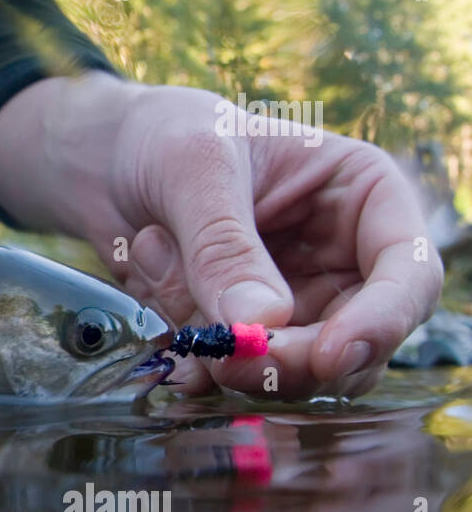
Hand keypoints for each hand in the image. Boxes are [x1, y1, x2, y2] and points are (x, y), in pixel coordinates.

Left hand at [0, 74, 442, 398]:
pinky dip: (186, 352)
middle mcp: (342, 262)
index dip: (381, 323)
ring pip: (289, 372)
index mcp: (363, 199)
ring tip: (153, 259)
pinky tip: (146, 289)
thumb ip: (225, 246)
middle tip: (223, 354)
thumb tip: (263, 325)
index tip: (328, 357)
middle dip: (287, 360)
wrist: (104, 161)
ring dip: (216, 342)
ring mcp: (293, 306)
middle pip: (353, 346)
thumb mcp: (195, 171)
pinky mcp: (241, 337)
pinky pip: (228, 374)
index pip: (408, 273)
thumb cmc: (166, 137)